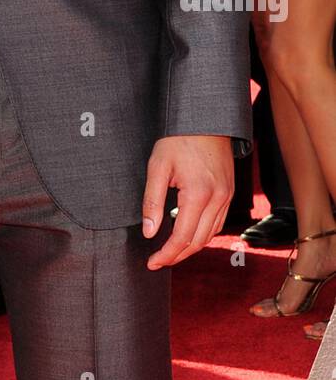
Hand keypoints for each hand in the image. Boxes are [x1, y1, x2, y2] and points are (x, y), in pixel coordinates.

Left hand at [142, 135, 232, 268]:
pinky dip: (203, 233)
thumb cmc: (179, 138)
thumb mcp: (158, 166)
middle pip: (198, 242)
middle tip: (158, 261)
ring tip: (170, 251)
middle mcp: (218, 199)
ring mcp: (227, 196)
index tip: (151, 262)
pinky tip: (188, 232)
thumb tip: (149, 233)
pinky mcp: (230, 192)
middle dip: (177, 256)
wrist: (206, 117)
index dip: (166, 254)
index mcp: (199, 194)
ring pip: (210, 235)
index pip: (182, 238)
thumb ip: (152, 201)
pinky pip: (218, 222)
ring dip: (191, 247)